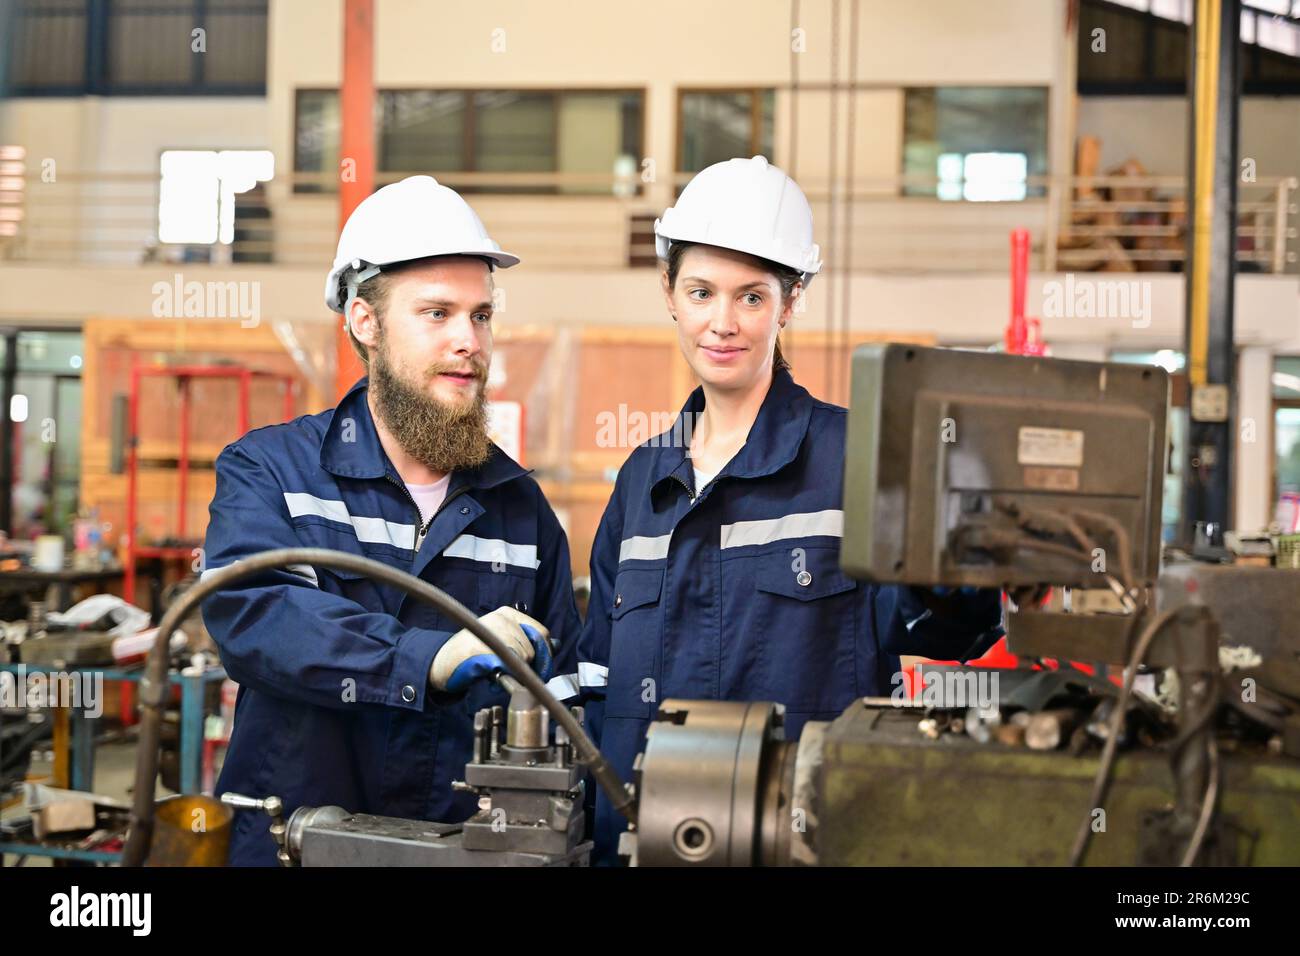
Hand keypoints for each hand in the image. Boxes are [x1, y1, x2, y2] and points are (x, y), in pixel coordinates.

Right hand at [428, 606, 549, 692]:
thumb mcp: (503, 639)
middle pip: (532, 648)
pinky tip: (493, 677)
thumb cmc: (475, 651)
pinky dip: (503, 677)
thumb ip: (526, 641)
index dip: (544, 653)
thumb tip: (555, 647)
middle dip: (530, 667)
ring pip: (521, 658)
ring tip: (500, 673)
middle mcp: (500, 619)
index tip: (540, 668)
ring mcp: (489, 633)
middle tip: (516, 675)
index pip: (541, 632)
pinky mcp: (479, 650)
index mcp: (508, 614)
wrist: (443, 660)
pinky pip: (504, 667)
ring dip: (515, 672)